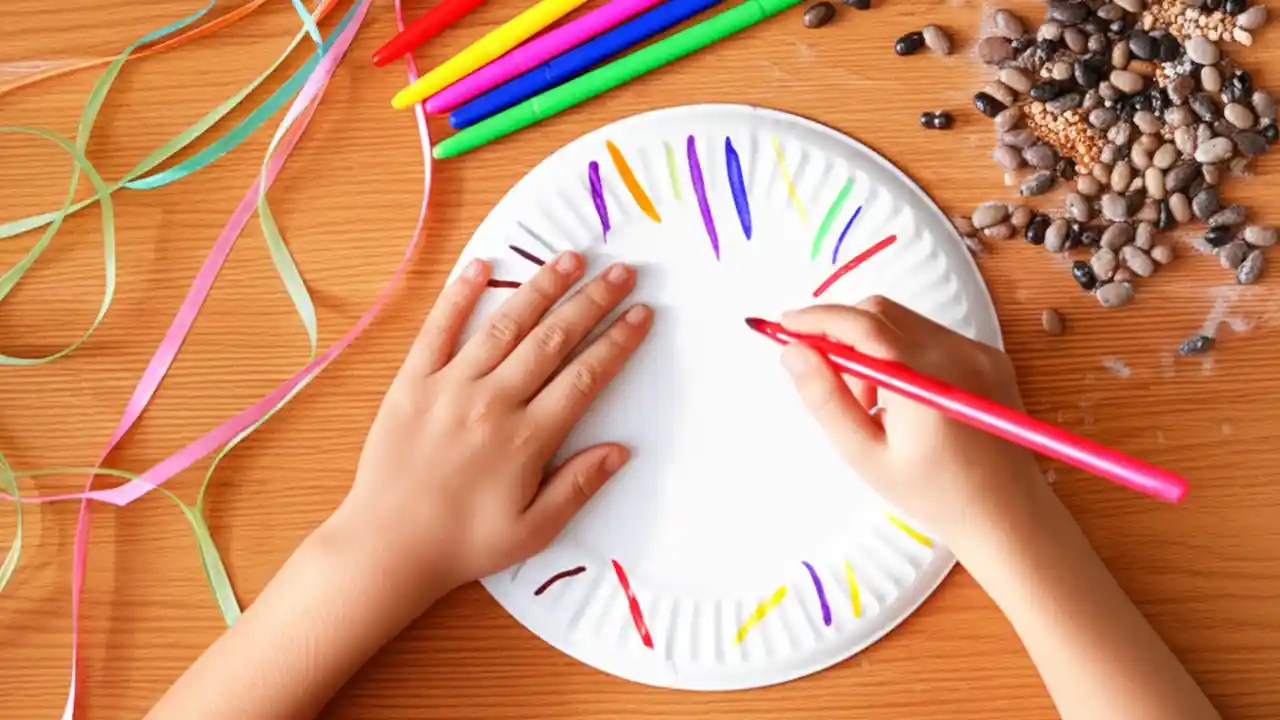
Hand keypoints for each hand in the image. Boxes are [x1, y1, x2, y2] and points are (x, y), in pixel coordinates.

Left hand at [336, 251, 651, 604]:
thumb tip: (619, 450)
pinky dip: (459, 296)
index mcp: (526, 439)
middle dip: (592, 302)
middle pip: (553, 340)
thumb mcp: (533, 531)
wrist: (388, 546)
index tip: (640, 315)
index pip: (584, 377)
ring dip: (541, 288)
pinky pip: (438, 330)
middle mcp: (492, 403)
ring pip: (505, 326)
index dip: (617, 342)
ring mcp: (450, 387)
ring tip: (571, 259)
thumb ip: (578, 487)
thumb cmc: (463, 544)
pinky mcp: (412, 383)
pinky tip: (481, 266)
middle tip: (621, 272)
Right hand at [778, 296, 1044, 549]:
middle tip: (825, 378)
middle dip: (842, 335)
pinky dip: (900, 354)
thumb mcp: (866, 455)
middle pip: (881, 312)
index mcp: (925, 378)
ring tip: (870, 406)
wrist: (1008, 516)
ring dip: (871, 348)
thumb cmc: (937, 496)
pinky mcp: (989, 357)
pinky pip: (929, 336)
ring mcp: (978, 351)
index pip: (860, 324)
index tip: (784, 327)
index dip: (816, 319)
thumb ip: (826, 399)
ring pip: (903, 323)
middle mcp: (957, 352)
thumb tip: (794, 354)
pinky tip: (900, 402)